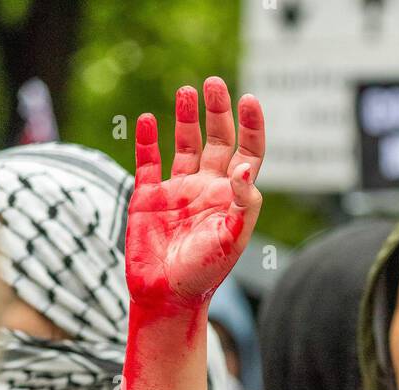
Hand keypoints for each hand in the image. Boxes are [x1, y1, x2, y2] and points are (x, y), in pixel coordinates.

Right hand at [126, 77, 263, 312]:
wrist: (166, 298)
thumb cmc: (204, 274)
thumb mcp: (230, 239)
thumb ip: (242, 203)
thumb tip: (247, 167)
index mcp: (231, 198)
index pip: (248, 153)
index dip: (251, 127)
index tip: (249, 100)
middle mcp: (207, 189)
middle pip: (217, 140)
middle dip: (218, 111)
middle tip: (214, 83)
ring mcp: (177, 191)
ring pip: (185, 145)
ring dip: (187, 117)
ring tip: (186, 91)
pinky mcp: (148, 197)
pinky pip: (148, 162)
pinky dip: (147, 141)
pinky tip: (149, 120)